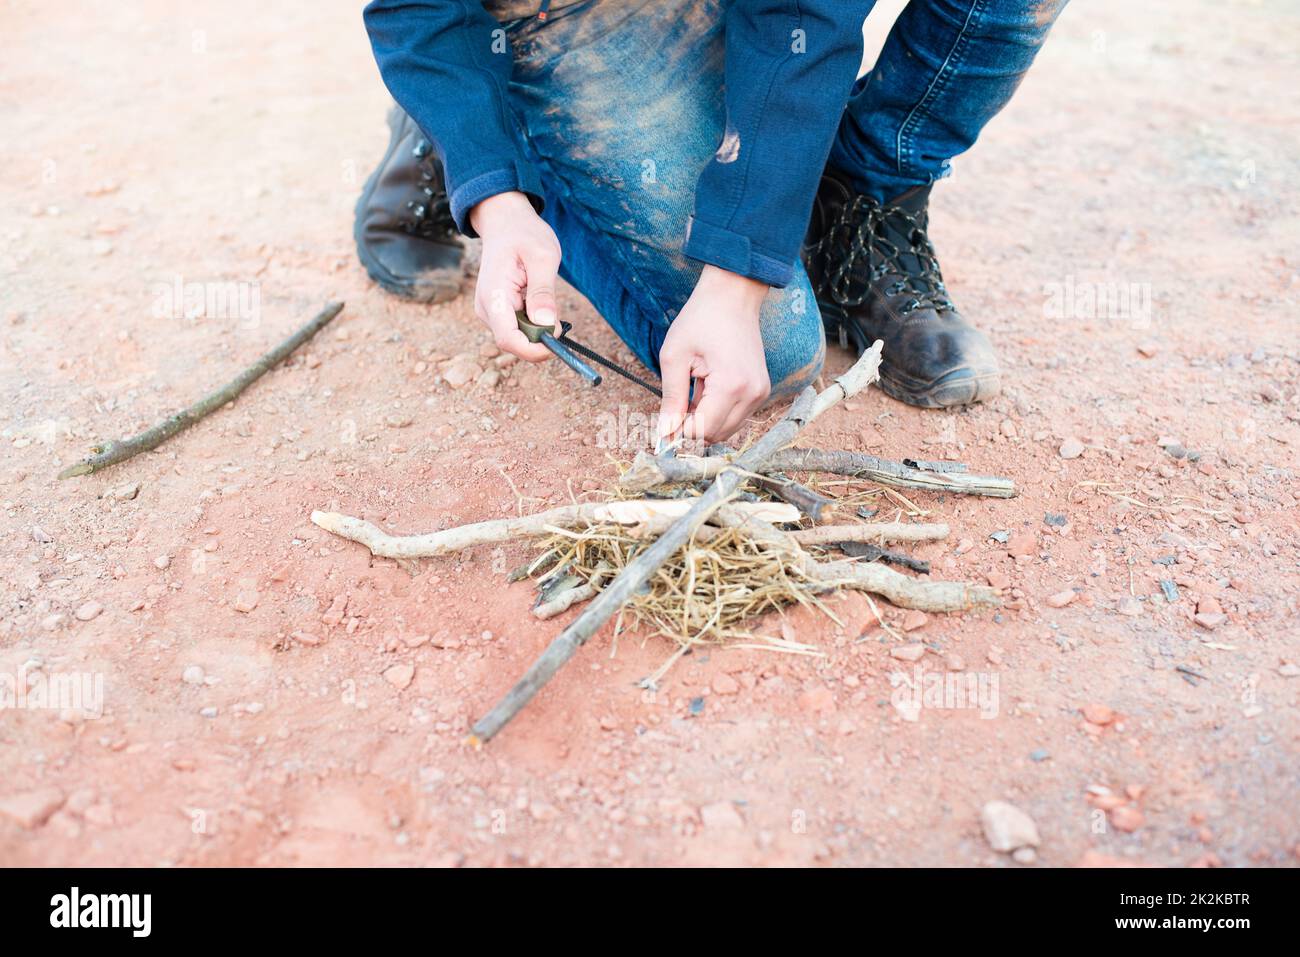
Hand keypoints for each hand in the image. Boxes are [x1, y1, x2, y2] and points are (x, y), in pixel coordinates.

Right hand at [469, 191, 560, 362]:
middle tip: (558, 316)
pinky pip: (518, 328)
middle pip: (515, 342)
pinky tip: (537, 300)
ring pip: (518, 337)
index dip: (533, 350)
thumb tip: (546, 324)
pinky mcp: (497, 312)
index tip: (557, 342)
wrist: (505, 222)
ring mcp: (490, 311)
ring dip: (537, 329)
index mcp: (494, 295)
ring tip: (544, 297)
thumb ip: (543, 292)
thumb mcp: (542, 257)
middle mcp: (487, 308)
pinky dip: (533, 322)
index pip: (508, 340)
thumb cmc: (524, 234)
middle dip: (539, 338)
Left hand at [658, 265, 769, 443]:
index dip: (679, 432)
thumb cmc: (701, 319)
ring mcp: (761, 393)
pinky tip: (707, 389)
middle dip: (692, 428)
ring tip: (694, 390)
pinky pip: (736, 416)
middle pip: (716, 435)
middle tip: (675, 405)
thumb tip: (664, 432)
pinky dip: (718, 412)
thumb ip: (671, 398)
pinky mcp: (761, 391)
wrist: (733, 295)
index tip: (663, 423)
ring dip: (706, 420)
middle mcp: (752, 394)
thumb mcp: (675, 357)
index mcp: (731, 385)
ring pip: (727, 429)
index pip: (702, 430)